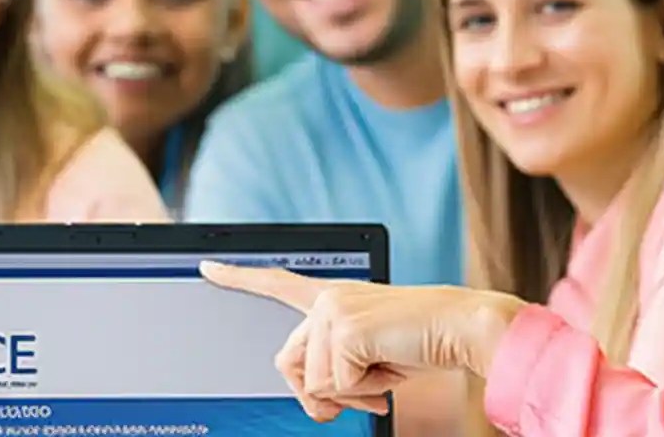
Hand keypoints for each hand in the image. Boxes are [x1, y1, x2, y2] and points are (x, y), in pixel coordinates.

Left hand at [199, 261, 525, 422]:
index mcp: (332, 297)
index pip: (277, 283)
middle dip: (320, 391)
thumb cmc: (418, 344)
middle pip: (287, 365)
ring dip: (349, 391)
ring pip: (311, 381)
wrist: (457, 328)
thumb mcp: (366, 359)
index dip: (238, 278)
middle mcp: (326, 297)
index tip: (206, 267)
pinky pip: (334, 386)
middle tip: (363, 385)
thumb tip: (314, 396)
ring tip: (381, 366)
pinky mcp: (342, 327)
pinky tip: (388, 364)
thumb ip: (332, 366)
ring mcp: (331, 310)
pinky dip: (364, 390)